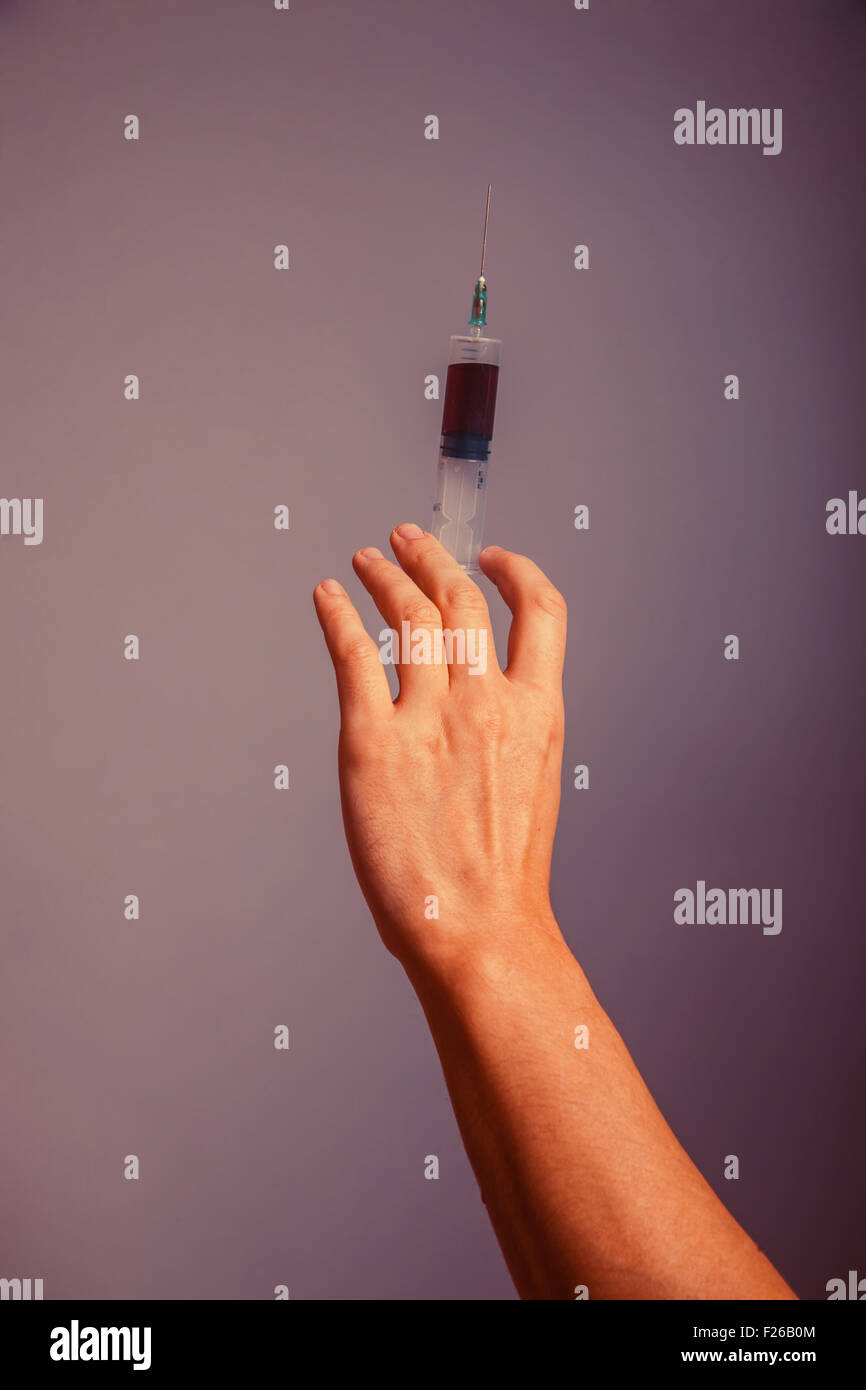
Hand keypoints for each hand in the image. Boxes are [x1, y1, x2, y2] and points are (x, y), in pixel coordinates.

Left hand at [313, 523, 567, 973]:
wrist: (479, 932)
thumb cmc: (502, 882)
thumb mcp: (530, 790)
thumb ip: (508, 739)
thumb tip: (480, 715)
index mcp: (538, 714)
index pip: (543, 613)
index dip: (518, 573)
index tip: (495, 558)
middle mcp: (487, 701)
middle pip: (462, 599)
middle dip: (436, 557)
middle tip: (410, 539)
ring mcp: (429, 718)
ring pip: (409, 613)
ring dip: (386, 575)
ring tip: (368, 558)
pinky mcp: (371, 741)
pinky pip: (352, 654)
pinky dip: (337, 615)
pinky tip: (327, 596)